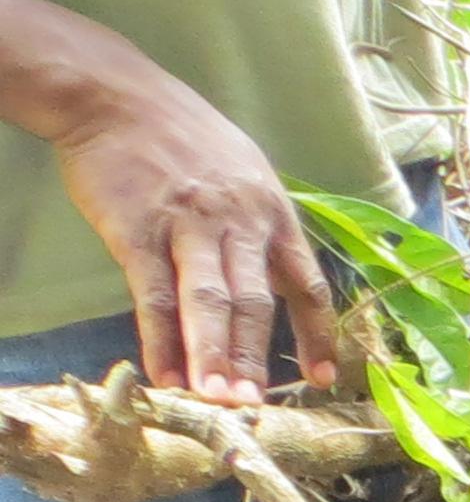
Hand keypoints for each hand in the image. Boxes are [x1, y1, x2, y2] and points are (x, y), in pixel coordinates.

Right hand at [46, 57, 340, 402]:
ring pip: (210, 303)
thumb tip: (280, 276)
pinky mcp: (138, 231)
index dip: (317, 335)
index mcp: (273, 212)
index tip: (322, 377)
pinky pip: (154, 295)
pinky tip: (165, 375)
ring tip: (218, 402)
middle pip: (257, 303)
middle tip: (255, 406)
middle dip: (256, 358)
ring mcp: (188, 227)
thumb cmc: (182, 134)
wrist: (114, 94)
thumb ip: (263, 225)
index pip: (308, 285)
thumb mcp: (246, 170)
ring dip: (215, 357)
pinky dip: (161, 339)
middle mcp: (239, 223)